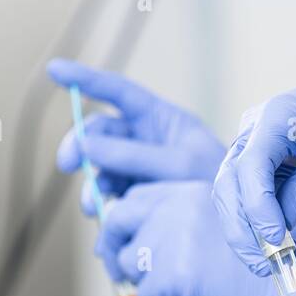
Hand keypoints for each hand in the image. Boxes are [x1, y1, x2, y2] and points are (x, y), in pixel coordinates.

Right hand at [47, 60, 224, 209]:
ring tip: (94, 206)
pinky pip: (112, 200)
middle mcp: (146, 142)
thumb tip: (89, 147)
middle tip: (69, 164)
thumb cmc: (220, 184)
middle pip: (99, 135)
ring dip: (92, 186)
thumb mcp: (182, 165)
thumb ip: (136, 155)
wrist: (240, 225)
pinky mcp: (138, 200)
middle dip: (80, 147)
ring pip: (100, 171)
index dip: (86, 79)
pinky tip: (105, 225)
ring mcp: (140, 171)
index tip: (54, 69)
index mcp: (160, 120)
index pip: (117, 93)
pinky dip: (105, 212)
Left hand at [95, 181, 276, 295]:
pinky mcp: (173, 273)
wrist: (290, 286)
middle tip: (118, 267)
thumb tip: (133, 246)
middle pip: (118, 219)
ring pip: (130, 261)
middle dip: (110, 244)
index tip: (122, 239)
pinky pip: (149, 294)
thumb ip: (180, 225)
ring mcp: (172, 238)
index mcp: (189, 190)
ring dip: (146, 279)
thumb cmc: (264, 262)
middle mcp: (177, 206)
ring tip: (185, 288)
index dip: (124, 221)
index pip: (137, 198)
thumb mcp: (222, 226)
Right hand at [212, 59, 295, 275]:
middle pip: (229, 184)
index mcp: (274, 117)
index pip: (249, 167)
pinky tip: (280, 248)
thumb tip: (281, 231)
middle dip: (242, 229)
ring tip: (270, 264)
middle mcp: (255, 131)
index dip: (257, 208)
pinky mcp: (265, 165)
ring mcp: (256, 147)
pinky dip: (260, 226)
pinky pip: (251, 199)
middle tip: (264, 265)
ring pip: (233, 196)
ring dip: (246, 233)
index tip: (276, 241)